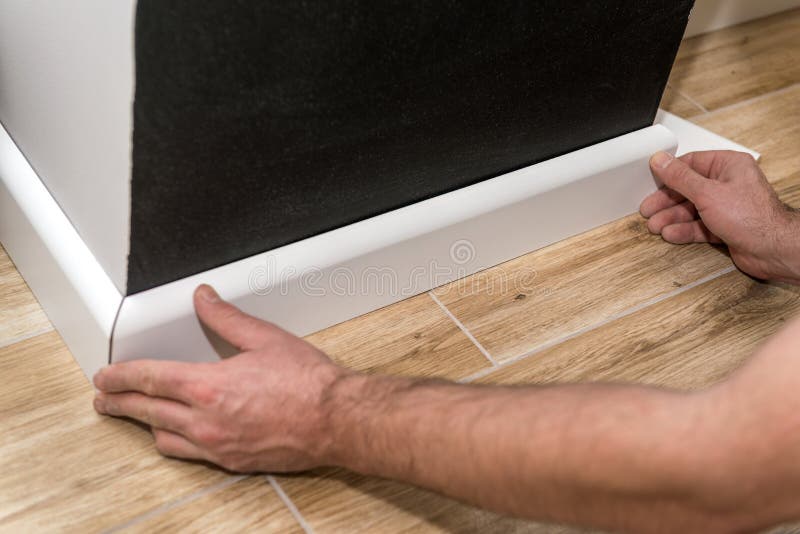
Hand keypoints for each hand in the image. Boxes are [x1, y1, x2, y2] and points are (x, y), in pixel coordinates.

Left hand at [93, 284, 351, 471]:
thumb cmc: (308, 382)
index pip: (149, 379)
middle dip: (120, 404)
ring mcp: (218, 445)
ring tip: (139, 417)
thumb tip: (204, 299)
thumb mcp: (265, 338)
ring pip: (164, 439)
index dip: (121, 376)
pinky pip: (190, 456)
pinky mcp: (232, 462)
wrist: (336, 419)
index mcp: (209, 387)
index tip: (105, 376)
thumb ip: (226, 318)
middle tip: (105, 400)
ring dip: (146, 426)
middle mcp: (207, 421)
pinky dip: (176, 443)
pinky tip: (178, 436)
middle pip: (147, 412)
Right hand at [640, 150, 799, 283]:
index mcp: (728, 166)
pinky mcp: (725, 226)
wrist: (773, 249)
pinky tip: (671, 233)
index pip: (691, 163)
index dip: (669, 173)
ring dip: (672, 218)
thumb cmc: (753, 217)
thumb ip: (680, 178)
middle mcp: (728, 184)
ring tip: (655, 225)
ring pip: (692, 209)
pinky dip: (684, 230)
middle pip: (688, 189)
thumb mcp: (707, 193)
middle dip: (667, 201)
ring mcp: (727, 206)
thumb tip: (661, 161)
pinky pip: (699, 225)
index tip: (651, 179)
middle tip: (648, 209)